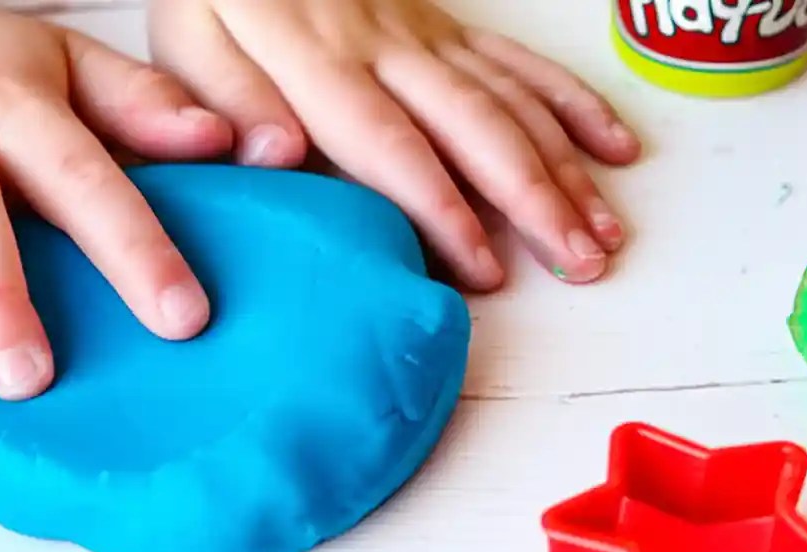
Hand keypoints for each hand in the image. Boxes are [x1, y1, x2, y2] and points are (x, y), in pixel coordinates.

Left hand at [150, 0, 641, 288]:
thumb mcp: (191, 39)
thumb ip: (230, 98)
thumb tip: (278, 155)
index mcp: (320, 62)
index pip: (391, 145)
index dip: (443, 210)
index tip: (484, 271)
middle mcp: (389, 49)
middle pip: (476, 127)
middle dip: (534, 202)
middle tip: (579, 267)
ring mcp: (428, 35)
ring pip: (512, 102)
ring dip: (564, 170)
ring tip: (602, 238)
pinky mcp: (448, 26)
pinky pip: (523, 64)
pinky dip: (574, 107)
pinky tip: (615, 150)